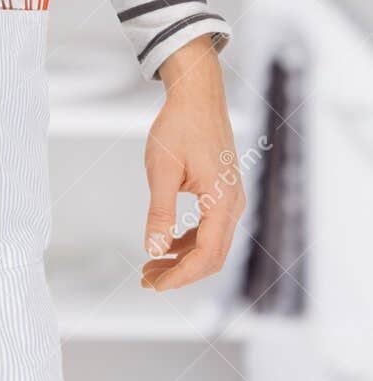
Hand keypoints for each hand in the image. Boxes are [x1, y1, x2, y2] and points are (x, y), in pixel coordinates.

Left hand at [141, 35, 245, 291]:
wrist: (198, 96)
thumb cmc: (180, 126)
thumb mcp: (162, 169)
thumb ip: (160, 213)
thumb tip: (154, 250)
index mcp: (222, 202)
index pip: (206, 255)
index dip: (180, 276)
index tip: (155, 284)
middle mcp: (234, 204)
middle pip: (212, 256)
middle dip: (180, 273)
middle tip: (148, 280)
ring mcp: (231, 199)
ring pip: (211, 244)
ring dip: (183, 259)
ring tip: (152, 265)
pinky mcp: (224, 192)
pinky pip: (210, 228)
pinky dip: (189, 241)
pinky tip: (168, 244)